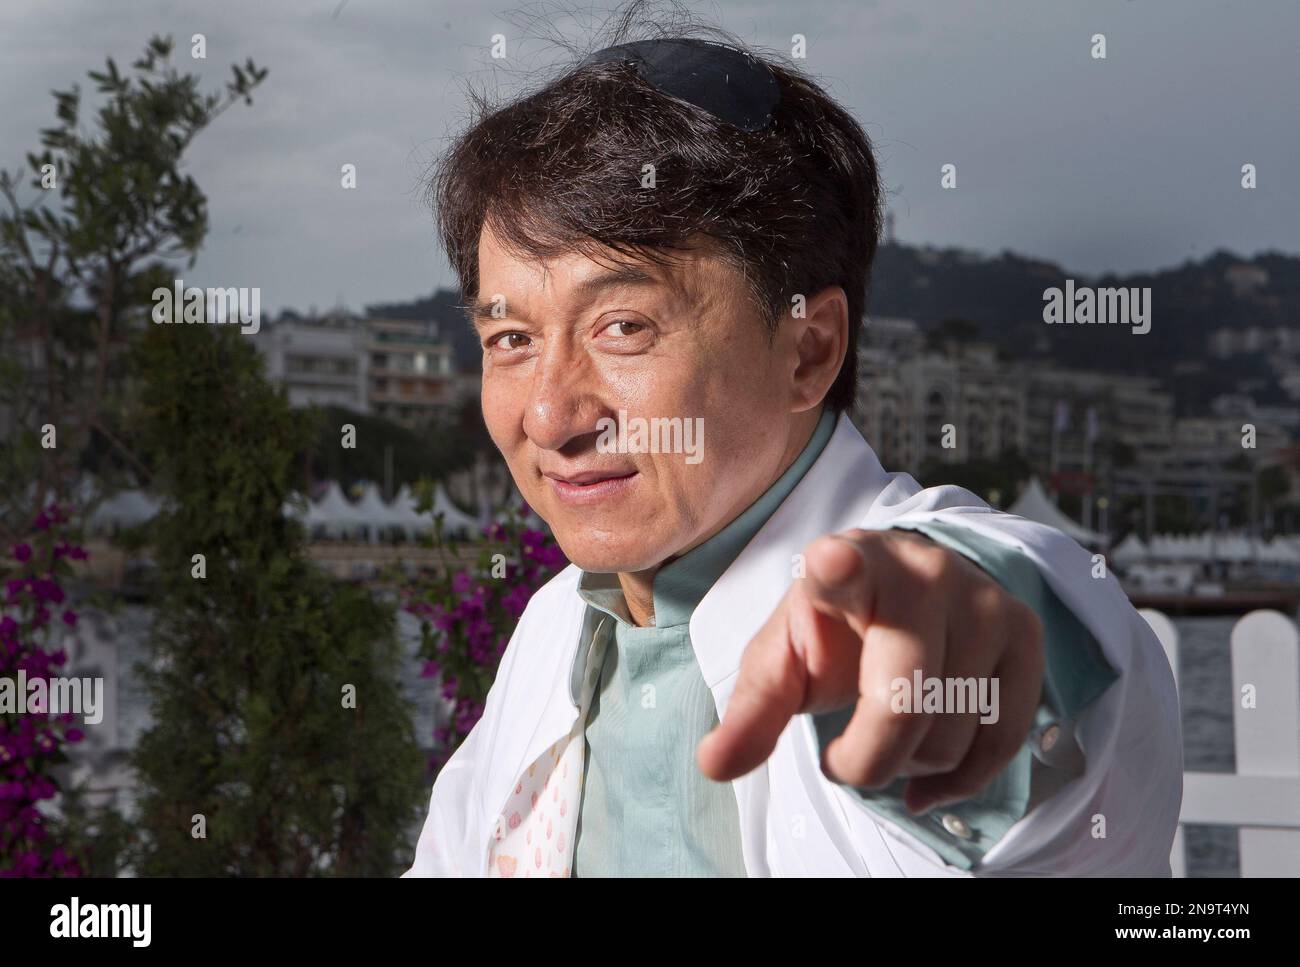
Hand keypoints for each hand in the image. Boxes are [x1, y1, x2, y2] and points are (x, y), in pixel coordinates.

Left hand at [697, 528, 1044, 813]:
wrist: (901, 592)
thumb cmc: (834, 629)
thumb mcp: (784, 660)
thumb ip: (752, 712)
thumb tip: (713, 766)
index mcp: (848, 567)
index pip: (842, 567)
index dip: (838, 568)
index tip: (829, 560)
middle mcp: (923, 574)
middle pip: (904, 704)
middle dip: (866, 758)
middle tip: (841, 755)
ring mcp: (983, 601)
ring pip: (952, 734)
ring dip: (910, 764)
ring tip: (885, 736)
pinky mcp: (1025, 634)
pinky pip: (1002, 740)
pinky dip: (960, 781)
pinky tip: (923, 781)